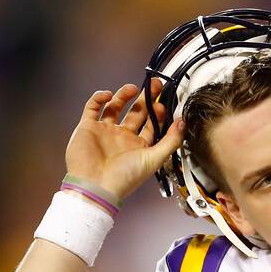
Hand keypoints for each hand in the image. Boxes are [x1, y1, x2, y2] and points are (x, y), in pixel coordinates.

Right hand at [64, 79, 183, 202]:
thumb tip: (183, 121)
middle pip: (136, 112)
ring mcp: (105, 131)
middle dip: (146, 98)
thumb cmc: (125, 178)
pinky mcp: (88, 127)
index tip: (163, 102)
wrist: (95, 187)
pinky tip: (108, 95)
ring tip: (133, 88)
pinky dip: (99, 98)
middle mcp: (122, 138)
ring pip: (115, 107)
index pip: (152, 125)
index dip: (159, 113)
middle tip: (155, 84)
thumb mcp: (154, 159)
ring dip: (124, 95)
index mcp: (139, 146)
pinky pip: (92, 107)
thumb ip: (171, 141)